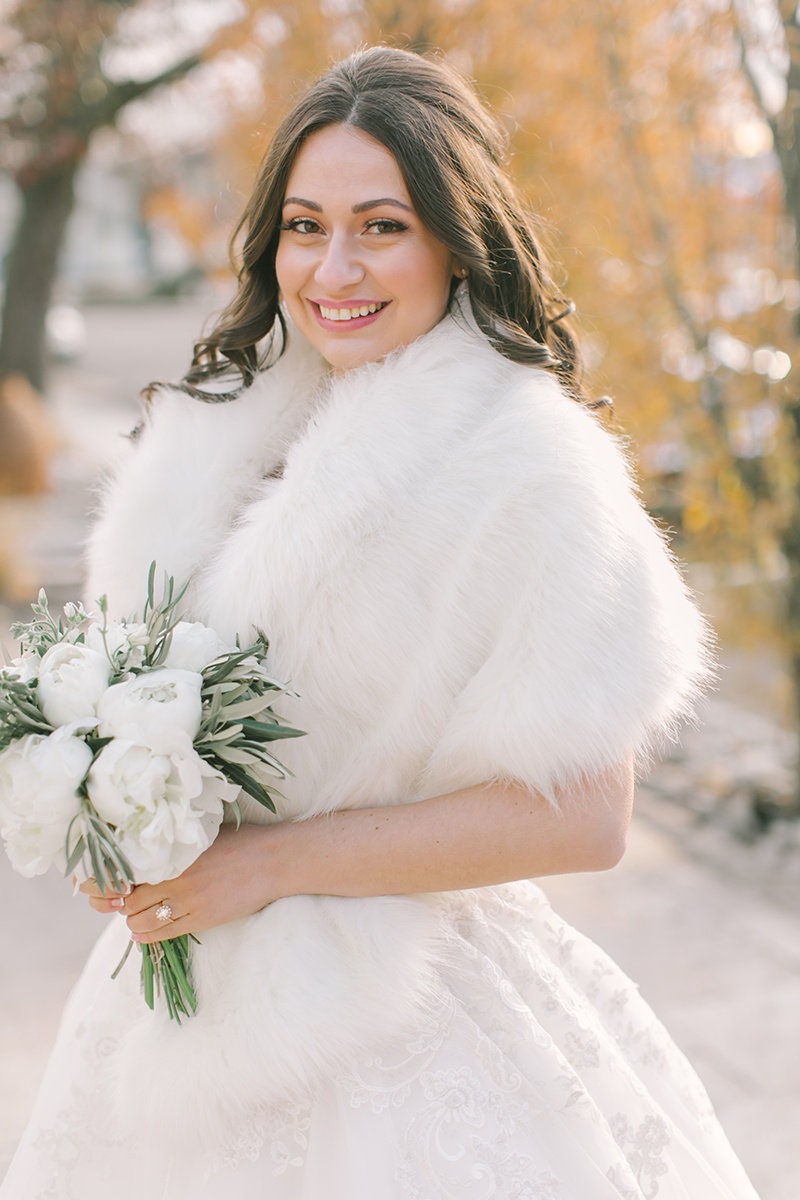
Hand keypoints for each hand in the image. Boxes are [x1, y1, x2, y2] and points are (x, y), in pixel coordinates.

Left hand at [78, 823, 278, 944]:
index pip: (126, 871)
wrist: (273, 860)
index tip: (111, 884)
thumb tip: (143, 855)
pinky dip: (146, 934)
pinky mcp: (201, 918)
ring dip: (133, 920)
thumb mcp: (200, 835)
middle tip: (124, 902)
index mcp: (173, 851)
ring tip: (135, 917)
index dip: (112, 882)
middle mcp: (175, 875)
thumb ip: (172, 846)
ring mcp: (188, 899)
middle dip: (122, 903)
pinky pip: (163, 933)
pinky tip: (142, 932)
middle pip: (129, 898)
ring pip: (142, 919)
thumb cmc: (240, 842)